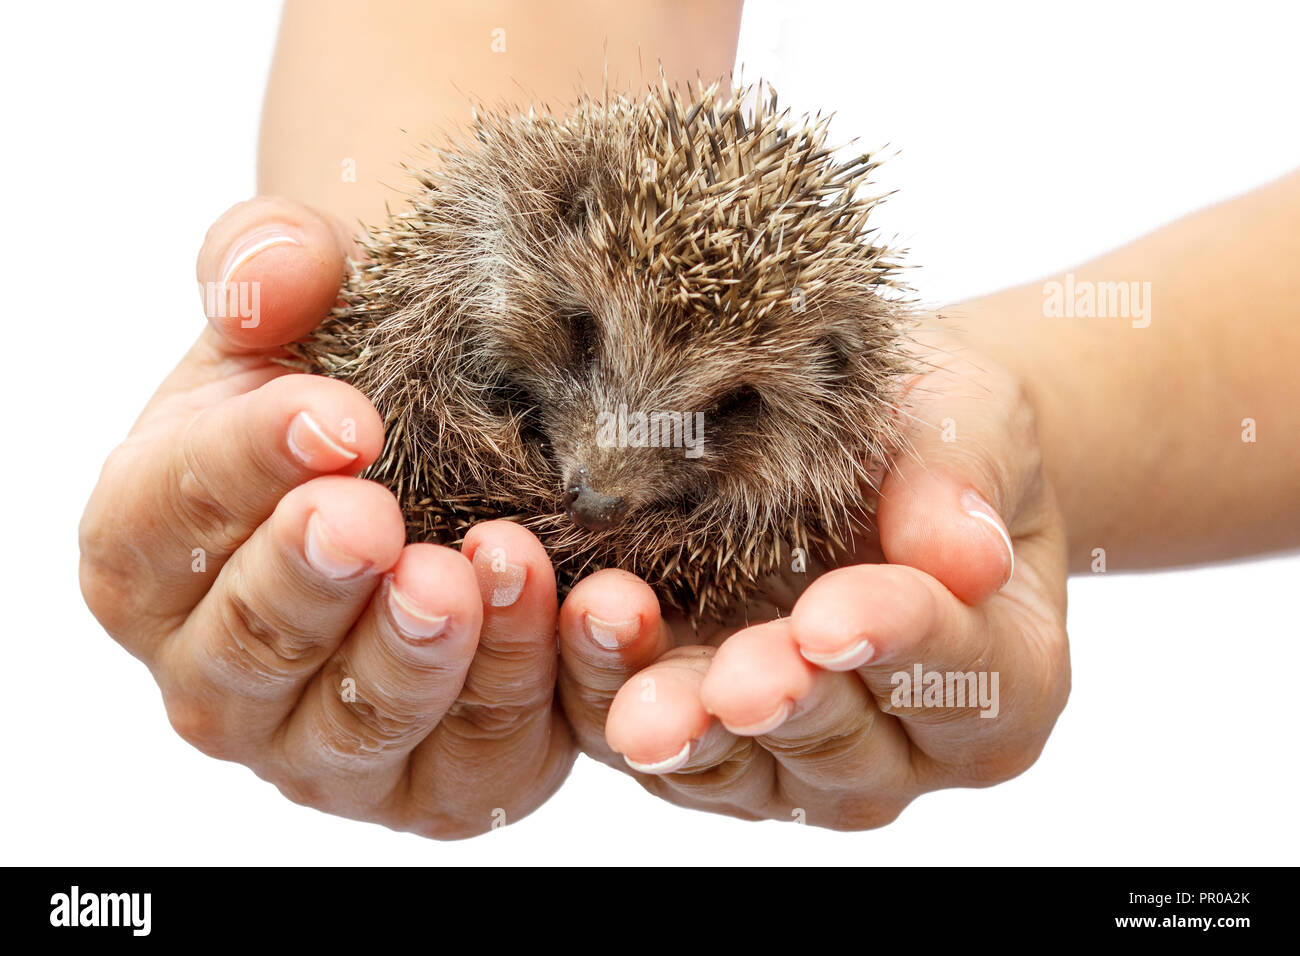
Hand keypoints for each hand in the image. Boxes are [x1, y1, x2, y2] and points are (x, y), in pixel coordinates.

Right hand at [79, 198, 573, 838]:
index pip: (164, 518)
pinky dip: (536, 689)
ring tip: (482, 565)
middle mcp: (218, 674)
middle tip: (377, 516)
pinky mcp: (436, 781)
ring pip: (357, 729)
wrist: (442, 474)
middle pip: (244, 651)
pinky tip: (591, 609)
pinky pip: (480, 758)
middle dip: (310, 583)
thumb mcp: (296, 325)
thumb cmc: (342, 403)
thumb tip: (279, 268)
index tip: (334, 415)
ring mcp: (323, 747)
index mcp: (153, 554)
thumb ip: (265, 273)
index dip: (239, 467)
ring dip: (419, 655)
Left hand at [557, 331, 1069, 827]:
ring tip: (634, 677)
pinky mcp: (707, 734)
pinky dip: (611, 695)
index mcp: (999, 675)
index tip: (834, 619)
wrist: (859, 442)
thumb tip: (969, 556)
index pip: (964, 681)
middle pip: (846, 750)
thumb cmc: (927, 429)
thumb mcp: (967, 420)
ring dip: (685, 724)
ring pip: (742, 768)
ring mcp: (798, 754)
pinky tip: (580, 635)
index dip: (900, 647)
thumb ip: (966, 479)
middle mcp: (902, 742)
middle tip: (736, 681)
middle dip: (784, 706)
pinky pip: (661, 741)